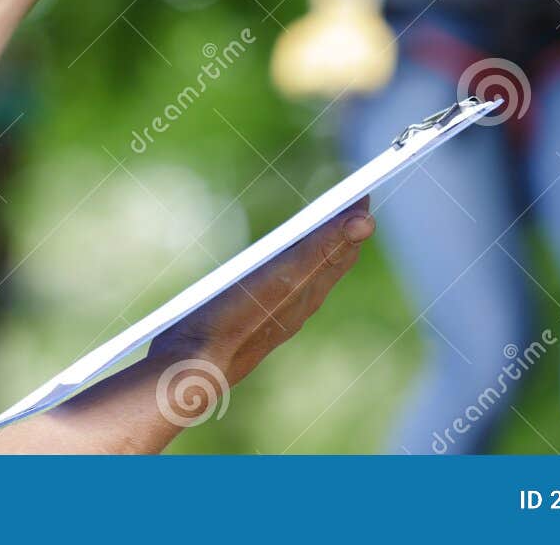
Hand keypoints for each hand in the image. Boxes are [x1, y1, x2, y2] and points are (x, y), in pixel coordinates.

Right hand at [152, 200, 374, 386]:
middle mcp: (299, 306)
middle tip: (347, 203)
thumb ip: (322, 248)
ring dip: (317, 248)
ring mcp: (275, 315)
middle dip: (340, 230)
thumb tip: (366, 221)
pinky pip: (282, 288)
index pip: (345, 249)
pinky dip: (289, 266)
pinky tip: (273, 267)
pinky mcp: (250, 322)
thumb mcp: (283, 275)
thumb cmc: (235, 320)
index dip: (354, 219)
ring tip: (317, 228)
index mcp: (309, 290)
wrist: (193, 370)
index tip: (363, 189)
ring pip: (307, 276)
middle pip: (330, 262)